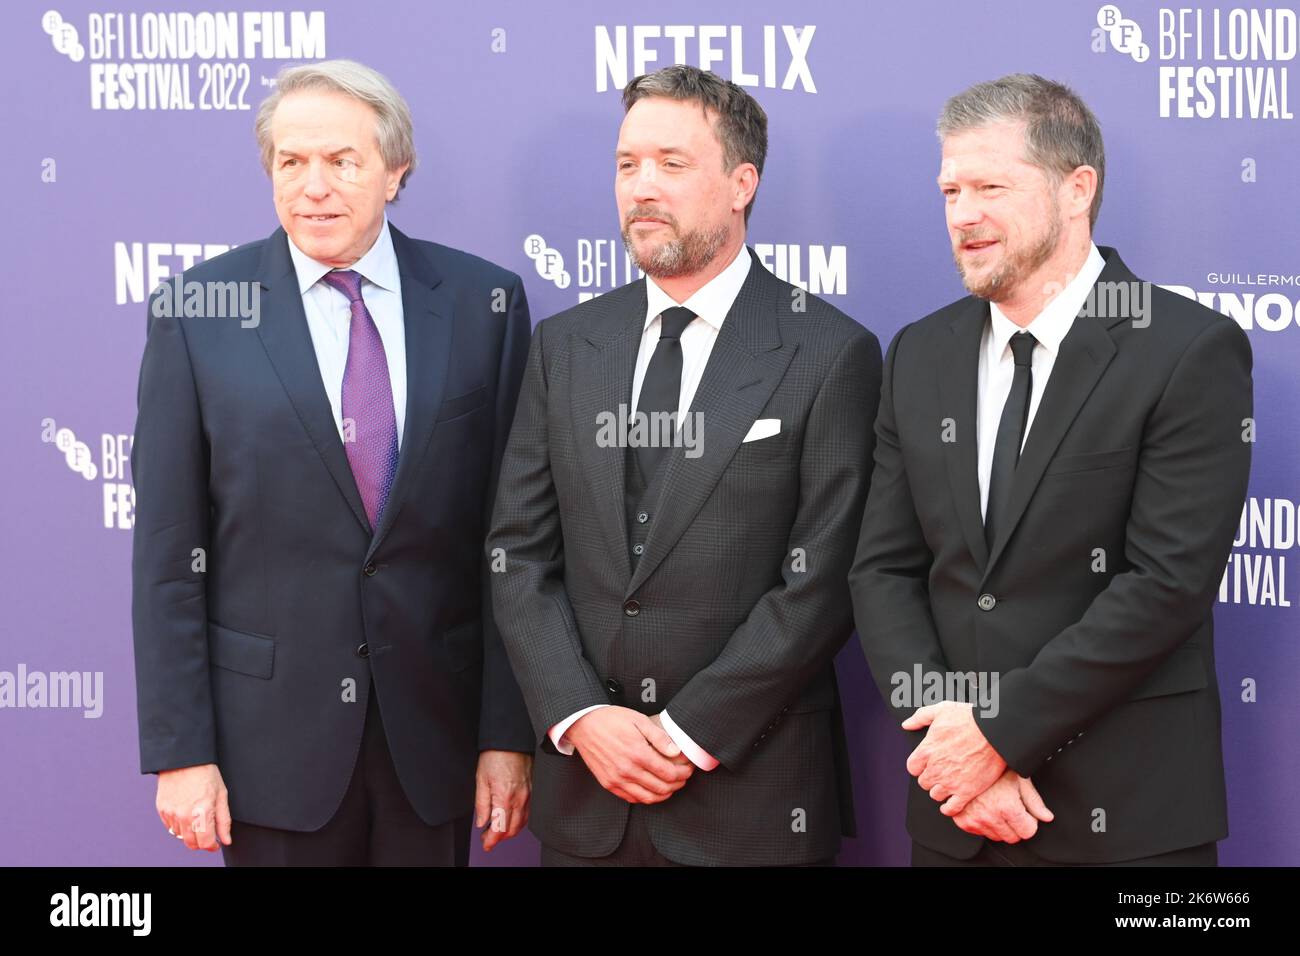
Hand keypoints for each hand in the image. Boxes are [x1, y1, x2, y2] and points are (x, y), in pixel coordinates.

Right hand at [156, 763, 231, 850]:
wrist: (184, 759)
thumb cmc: (205, 774)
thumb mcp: (221, 795)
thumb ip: (224, 821)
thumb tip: (226, 839)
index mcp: (202, 813)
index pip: (205, 843)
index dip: (213, 846)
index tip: (216, 844)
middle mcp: (184, 816)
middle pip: (191, 843)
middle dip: (201, 842)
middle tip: (207, 834)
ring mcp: (171, 813)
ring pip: (180, 836)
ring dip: (190, 833)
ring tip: (197, 818)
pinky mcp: (162, 810)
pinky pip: (170, 826)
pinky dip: (179, 825)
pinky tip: (186, 812)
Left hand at [474, 750, 531, 851]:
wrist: (511, 740)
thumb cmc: (496, 756)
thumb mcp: (481, 780)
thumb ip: (481, 804)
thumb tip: (481, 822)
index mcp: (504, 797)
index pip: (499, 829)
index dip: (491, 840)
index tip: (486, 844)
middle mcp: (520, 799)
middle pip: (512, 829)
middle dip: (499, 838)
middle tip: (488, 837)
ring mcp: (528, 795)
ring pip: (521, 823)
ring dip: (509, 830)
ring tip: (497, 829)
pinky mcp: (533, 790)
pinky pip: (528, 812)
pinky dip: (519, 820)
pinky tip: (511, 818)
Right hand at [566, 706, 693, 803]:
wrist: (583, 724)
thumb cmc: (610, 720)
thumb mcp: (639, 720)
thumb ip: (659, 737)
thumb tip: (676, 752)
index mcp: (638, 754)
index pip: (669, 773)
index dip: (683, 773)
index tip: (688, 768)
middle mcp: (627, 770)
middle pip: (662, 788)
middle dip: (678, 784)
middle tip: (683, 776)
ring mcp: (617, 779)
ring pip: (648, 798)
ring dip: (664, 794)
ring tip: (671, 785)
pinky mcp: (608, 783)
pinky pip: (631, 798)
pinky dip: (646, 798)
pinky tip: (652, 790)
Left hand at [902, 701, 1005, 815]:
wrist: (995, 732)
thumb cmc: (970, 719)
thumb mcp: (941, 709)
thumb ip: (920, 717)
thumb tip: (907, 724)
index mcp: (926, 750)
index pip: (912, 767)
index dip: (919, 766)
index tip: (927, 764)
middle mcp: (935, 769)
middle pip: (924, 783)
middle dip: (930, 778)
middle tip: (940, 772)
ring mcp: (951, 782)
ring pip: (936, 795)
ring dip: (940, 791)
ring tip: (948, 784)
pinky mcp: (967, 792)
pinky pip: (952, 808)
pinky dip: (949, 809)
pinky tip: (951, 804)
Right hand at [952, 770, 1053, 842]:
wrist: (969, 758)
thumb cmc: (995, 766)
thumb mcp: (1020, 779)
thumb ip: (1035, 801)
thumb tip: (1047, 817)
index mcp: (1007, 806)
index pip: (1028, 832)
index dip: (1029, 820)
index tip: (1024, 810)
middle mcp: (989, 816)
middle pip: (1012, 838)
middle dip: (1015, 825)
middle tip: (1009, 806)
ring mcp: (974, 819)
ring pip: (996, 837)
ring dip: (999, 825)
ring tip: (995, 804)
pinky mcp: (963, 821)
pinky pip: (980, 833)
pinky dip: (983, 824)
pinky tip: (984, 808)